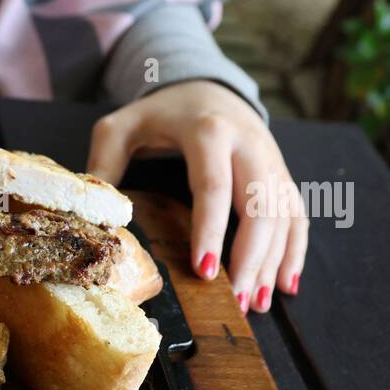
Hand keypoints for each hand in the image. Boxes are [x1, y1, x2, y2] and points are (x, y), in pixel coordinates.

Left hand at [87, 80, 307, 312]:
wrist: (205, 85)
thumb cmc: (159, 112)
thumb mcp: (120, 127)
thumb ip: (103, 164)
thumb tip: (92, 214)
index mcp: (207, 132)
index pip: (213, 186)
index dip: (211, 230)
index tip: (203, 269)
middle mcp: (248, 145)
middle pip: (260, 205)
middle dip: (250, 257)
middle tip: (235, 300)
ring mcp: (271, 159)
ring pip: (283, 214)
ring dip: (273, 262)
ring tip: (254, 304)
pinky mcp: (282, 173)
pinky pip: (297, 214)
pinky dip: (295, 250)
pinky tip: (284, 285)